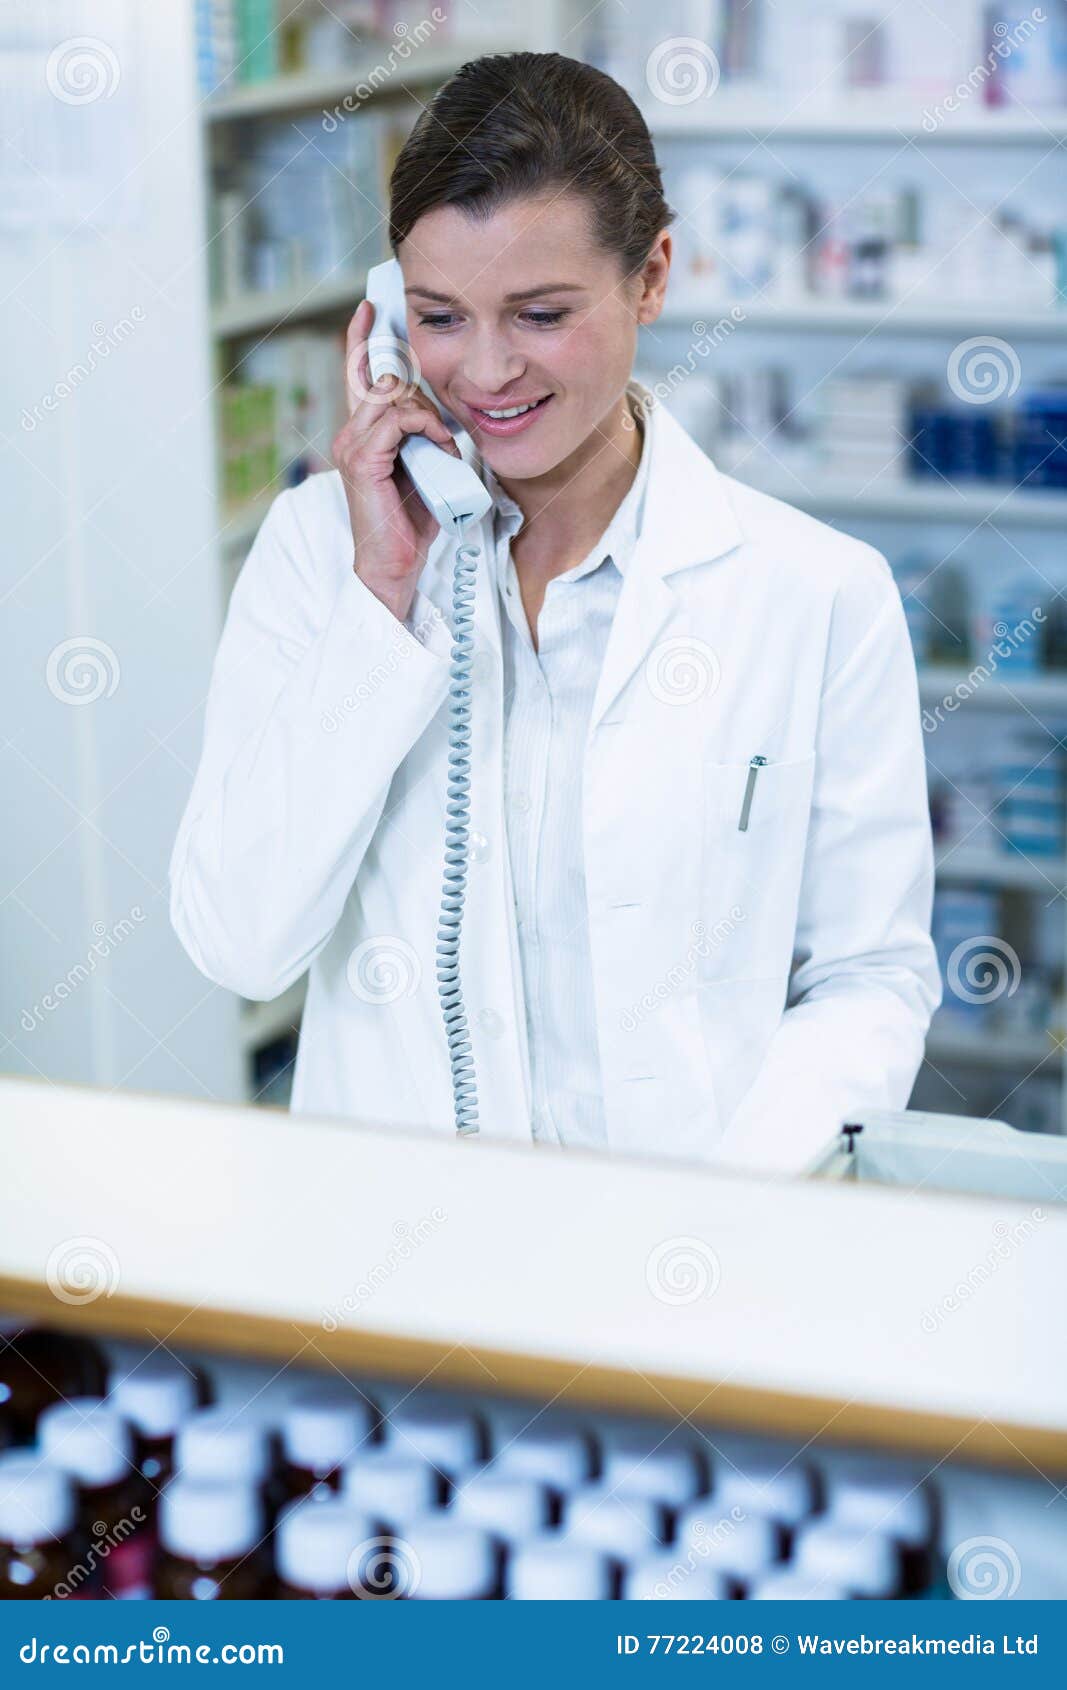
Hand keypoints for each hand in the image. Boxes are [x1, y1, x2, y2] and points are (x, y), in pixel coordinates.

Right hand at [331, 298, 463, 621]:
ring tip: (445, 443)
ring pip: (393, 394)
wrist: (396, 567)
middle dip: (419, 386)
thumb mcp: (427, 467)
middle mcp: (351, 432)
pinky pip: (397, 418)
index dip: (364, 339)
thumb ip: (428, 437)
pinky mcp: (362, 459)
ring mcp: (353, 444)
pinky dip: (426, 426)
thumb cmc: (413, 523)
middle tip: (443, 419)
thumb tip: (448, 416)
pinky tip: (441, 447)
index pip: (360, 374)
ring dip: (428, 413)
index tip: (372, 308)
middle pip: (384, 377)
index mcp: (364, 432)